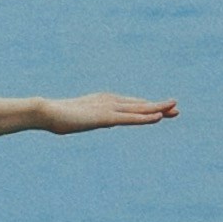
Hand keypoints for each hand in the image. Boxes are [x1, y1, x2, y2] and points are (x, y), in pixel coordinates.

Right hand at [39, 95, 177, 133]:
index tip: (161, 110)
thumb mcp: (75, 119)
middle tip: (176, 108)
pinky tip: (158, 117)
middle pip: (138, 105)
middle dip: (158, 106)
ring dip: (157, 109)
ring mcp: (108, 109)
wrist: (46, 111)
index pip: (130, 105)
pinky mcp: (105, 117)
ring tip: (174, 108)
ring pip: (139, 109)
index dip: (147, 107)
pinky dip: (145, 117)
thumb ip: (83, 118)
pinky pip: (130, 118)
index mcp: (103, 101)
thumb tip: (79, 120)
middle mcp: (109, 102)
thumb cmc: (55, 117)